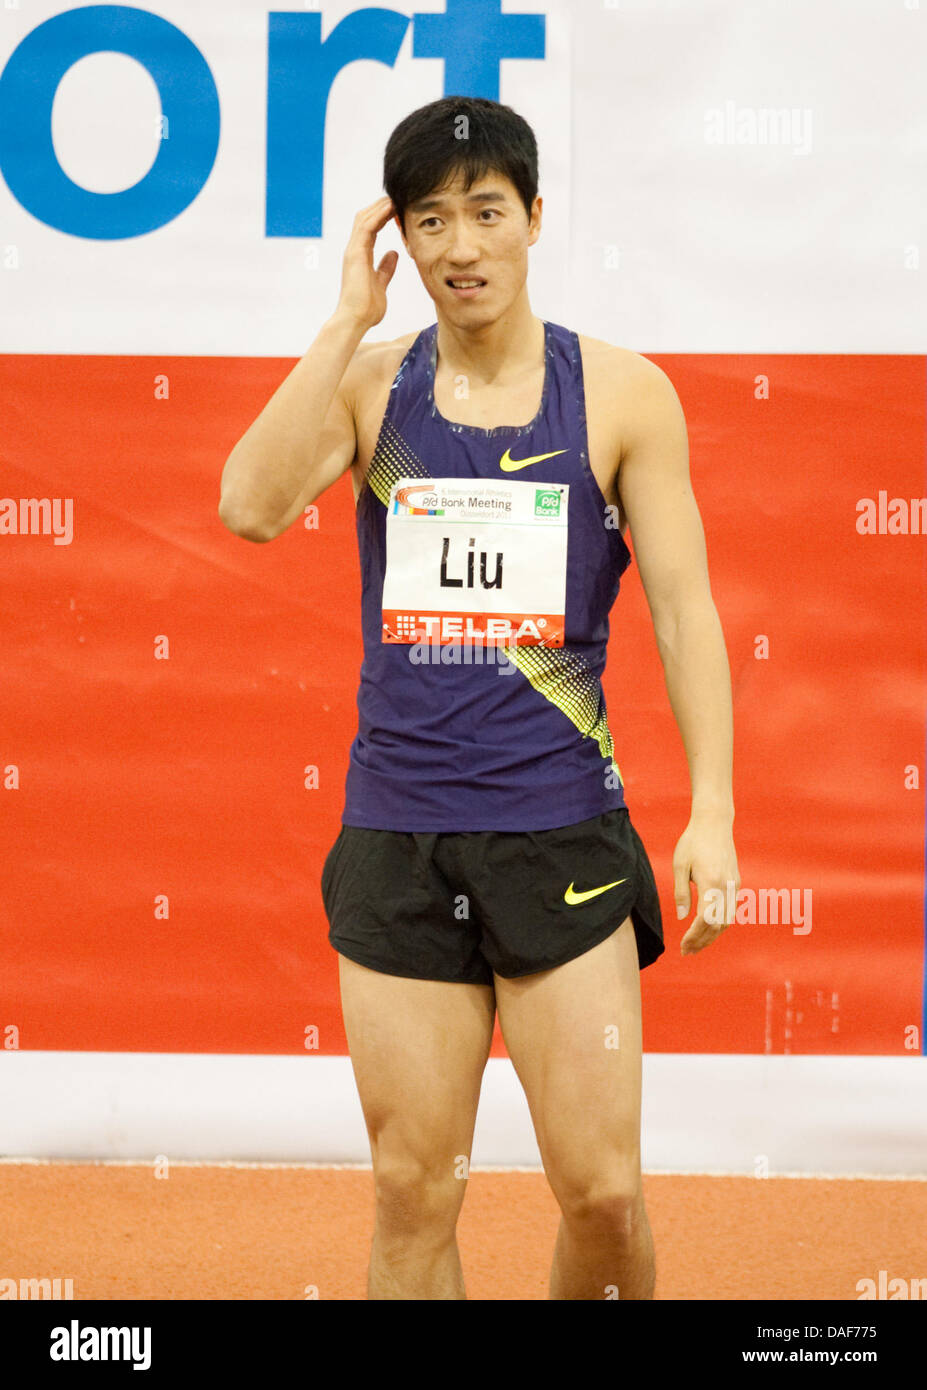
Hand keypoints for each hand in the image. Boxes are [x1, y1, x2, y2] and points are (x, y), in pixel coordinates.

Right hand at [336, 195, 399, 330]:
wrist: (356, 320)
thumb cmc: (367, 308)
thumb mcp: (381, 284)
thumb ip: (386, 268)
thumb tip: (393, 254)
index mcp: (360, 255)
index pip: (371, 228)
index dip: (383, 216)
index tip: (399, 208)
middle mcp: (354, 249)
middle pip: (366, 218)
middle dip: (381, 206)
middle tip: (398, 196)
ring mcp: (353, 250)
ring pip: (364, 218)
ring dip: (380, 206)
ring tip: (396, 196)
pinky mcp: (355, 253)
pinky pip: (366, 227)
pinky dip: (378, 215)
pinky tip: (391, 208)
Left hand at [674, 812, 739, 955]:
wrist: (714, 823)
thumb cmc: (692, 842)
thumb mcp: (680, 865)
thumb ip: (681, 893)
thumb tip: (681, 918)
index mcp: (711, 883)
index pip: (704, 920)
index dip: (694, 937)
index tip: (683, 947)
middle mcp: (726, 887)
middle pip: (717, 925)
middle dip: (702, 941)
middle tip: (687, 952)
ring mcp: (734, 885)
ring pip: (727, 920)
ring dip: (712, 936)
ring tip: (696, 945)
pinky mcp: (736, 882)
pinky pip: (730, 910)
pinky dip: (720, 924)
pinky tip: (707, 928)